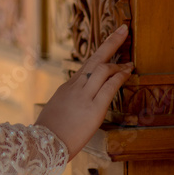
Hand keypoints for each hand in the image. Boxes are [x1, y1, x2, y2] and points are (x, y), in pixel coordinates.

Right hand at [35, 26, 133, 161]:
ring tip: (130, 61)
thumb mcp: (56, 111)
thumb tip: (74, 103)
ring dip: (118, 63)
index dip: (100, 55)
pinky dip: (120, 77)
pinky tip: (128, 72)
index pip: (87, 66)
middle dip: (111, 42)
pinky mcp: (94, 109)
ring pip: (102, 69)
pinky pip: (109, 87)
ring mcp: (84, 96)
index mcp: (67, 87)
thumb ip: (67, 103)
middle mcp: (75, 86)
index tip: (110, 46)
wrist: (43, 144)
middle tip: (124, 29)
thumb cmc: (49, 133)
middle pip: (94, 58)